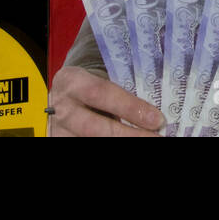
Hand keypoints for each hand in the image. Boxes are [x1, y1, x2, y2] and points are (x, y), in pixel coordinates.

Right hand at [48, 67, 165, 136]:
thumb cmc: (92, 82)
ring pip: (91, 141)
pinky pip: (86, 145)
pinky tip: (132, 141)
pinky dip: (111, 145)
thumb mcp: (100, 74)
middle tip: (156, 137)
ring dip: (122, 142)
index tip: (156, 119)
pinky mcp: (62, 141)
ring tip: (147, 140)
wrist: (65, 93)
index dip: (130, 107)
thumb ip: (124, 84)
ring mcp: (59, 130)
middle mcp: (62, 108)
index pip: (102, 93)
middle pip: (94, 127)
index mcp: (72, 80)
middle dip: (128, 135)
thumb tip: (159, 99)